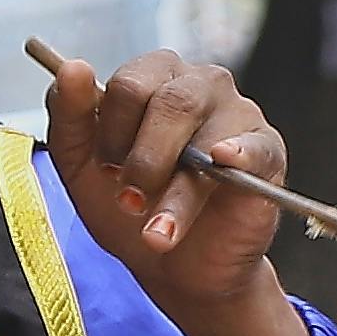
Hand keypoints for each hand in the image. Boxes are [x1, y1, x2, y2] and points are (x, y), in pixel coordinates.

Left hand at [46, 44, 311, 335]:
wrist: (174, 267)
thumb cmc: (129, 208)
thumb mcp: (81, 167)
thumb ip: (68, 116)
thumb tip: (73, 67)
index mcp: (154, 76)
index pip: (130, 84)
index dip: (111, 133)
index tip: (106, 172)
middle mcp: (200, 83)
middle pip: (171, 102)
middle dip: (143, 161)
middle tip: (130, 201)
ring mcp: (239, 114)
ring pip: (206, 136)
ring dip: (176, 193)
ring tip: (158, 233)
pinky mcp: (268, 150)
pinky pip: (256, 146)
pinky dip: (239, 155)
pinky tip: (221, 165)